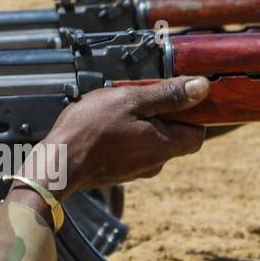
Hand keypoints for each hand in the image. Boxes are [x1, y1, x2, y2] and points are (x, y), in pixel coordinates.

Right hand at [10, 77, 209, 206]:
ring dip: (140, 123)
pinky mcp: (120, 172)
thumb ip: (167, 95)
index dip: (191, 112)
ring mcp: (137, 170)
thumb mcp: (130, 100)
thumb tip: (202, 88)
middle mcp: (156, 162)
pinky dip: (125, 136)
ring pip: (151, 141)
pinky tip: (105, 126)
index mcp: (165, 145)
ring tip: (116, 110)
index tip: (175, 95)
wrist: (58, 164)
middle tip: (138, 97)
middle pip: (174, 136)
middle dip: (162, 114)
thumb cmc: (90, 131)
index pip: (198, 133)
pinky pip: (133, 149)